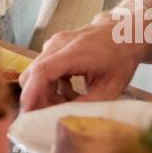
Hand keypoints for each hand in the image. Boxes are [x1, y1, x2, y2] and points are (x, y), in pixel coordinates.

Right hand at [19, 18, 145, 110]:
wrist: (124, 33)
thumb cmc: (121, 58)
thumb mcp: (111, 88)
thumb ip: (88, 104)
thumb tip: (66, 118)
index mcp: (75, 53)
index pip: (43, 71)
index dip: (32, 92)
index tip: (27, 112)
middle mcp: (59, 44)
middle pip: (33, 73)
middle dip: (37, 98)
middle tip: (51, 115)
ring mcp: (54, 43)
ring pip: (36, 73)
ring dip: (45, 92)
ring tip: (67, 103)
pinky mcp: (54, 47)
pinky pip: (43, 69)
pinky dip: (51, 85)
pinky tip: (69, 92)